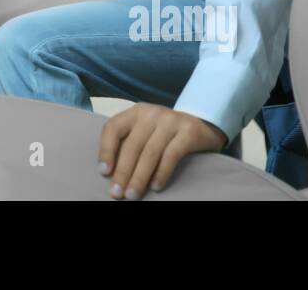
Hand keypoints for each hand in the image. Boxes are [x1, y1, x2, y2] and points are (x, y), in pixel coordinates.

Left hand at [97, 103, 227, 199]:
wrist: (203, 123)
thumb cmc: (166, 132)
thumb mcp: (145, 130)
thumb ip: (130, 143)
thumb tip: (111, 174)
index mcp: (136, 112)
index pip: (113, 128)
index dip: (106, 150)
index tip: (104, 172)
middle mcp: (151, 113)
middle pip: (132, 145)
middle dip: (123, 172)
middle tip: (116, 192)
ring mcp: (171, 120)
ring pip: (150, 152)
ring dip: (140, 176)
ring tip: (132, 195)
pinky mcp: (189, 131)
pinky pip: (171, 155)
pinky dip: (162, 172)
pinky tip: (156, 187)